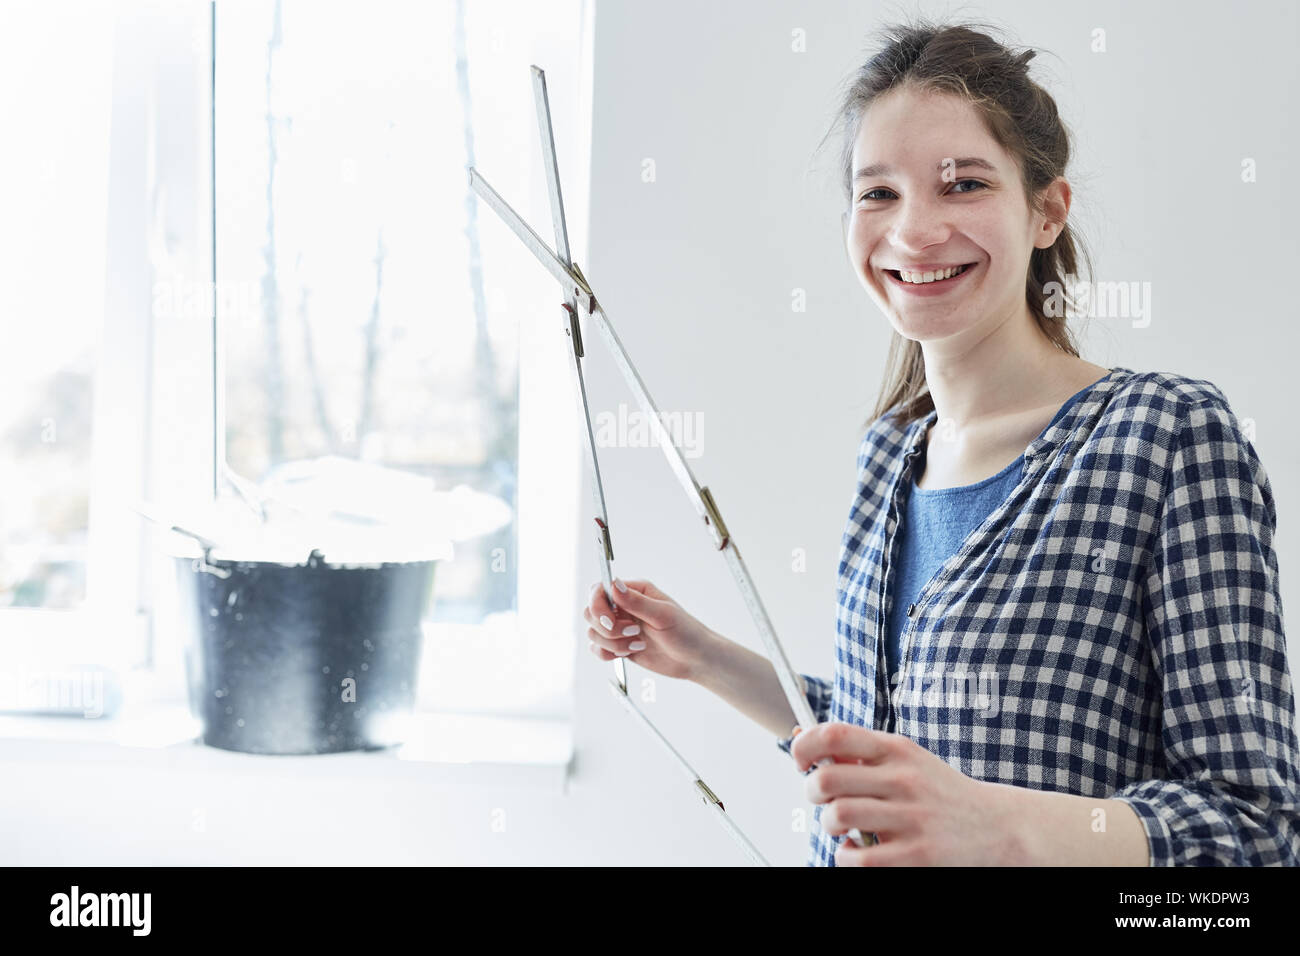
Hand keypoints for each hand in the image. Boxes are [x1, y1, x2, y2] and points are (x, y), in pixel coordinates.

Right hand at [581, 578, 711, 680]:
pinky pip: (597, 649)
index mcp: (634, 591)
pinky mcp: (619, 645)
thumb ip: (636, 601)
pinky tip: (630, 653)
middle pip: (591, 612)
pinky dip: (608, 654)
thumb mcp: (663, 615)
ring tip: (637, 644)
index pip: (599, 590)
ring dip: (612, 643)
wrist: (695, 659)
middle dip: (606, 628)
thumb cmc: (686, 632)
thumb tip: (613, 584)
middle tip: (633, 633)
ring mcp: (620, 627)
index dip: (598, 606)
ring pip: (593, 632)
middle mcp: (623, 607)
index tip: (611, 622)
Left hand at [791, 722, 1020, 865]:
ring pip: (838, 816)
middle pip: (827, 779)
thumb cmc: (938, 792)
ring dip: (828, 825)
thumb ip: (859, 754)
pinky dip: (844, 856)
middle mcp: (903, 779)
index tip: (801, 762)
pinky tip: (853, 849)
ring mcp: (911, 817)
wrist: (997, 827)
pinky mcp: (917, 854)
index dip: (805, 746)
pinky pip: (859, 858)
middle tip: (821, 800)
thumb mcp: (906, 760)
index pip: (835, 734)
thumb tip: (801, 740)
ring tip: (840, 827)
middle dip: (811, 792)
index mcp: (897, 749)